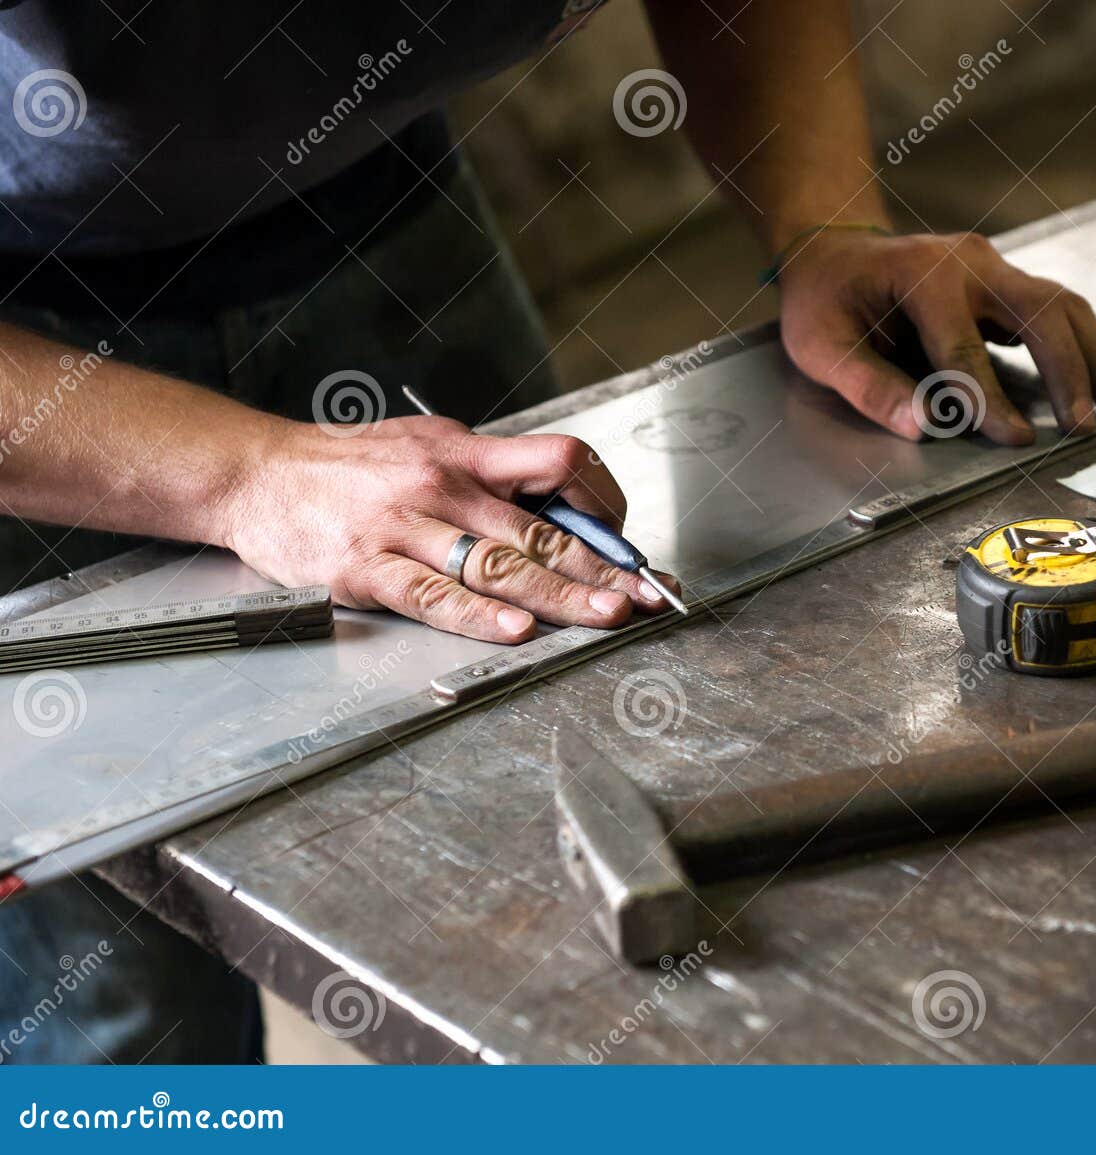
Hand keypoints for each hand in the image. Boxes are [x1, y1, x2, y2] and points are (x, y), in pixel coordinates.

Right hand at [223, 416, 678, 642]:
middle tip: (646, 594)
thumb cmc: (349, 464)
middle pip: (540, 527)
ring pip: (498, 564)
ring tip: (606, 615)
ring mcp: (403, 527)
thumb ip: (489, 473)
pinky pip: (432, 595)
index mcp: (465, 453)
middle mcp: (442, 486)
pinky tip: (516, 631)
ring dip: (559, 595)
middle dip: (601, 566)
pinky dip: (477, 616)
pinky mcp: (365, 568)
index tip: (625, 540)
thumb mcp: (428, 444)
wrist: (255, 472)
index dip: (602, 500)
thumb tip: (560, 505)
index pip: (558, 462)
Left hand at [776, 228, 1095, 443]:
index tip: (1017, 440)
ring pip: (1062, 304)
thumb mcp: (821, 346)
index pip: (962, 346)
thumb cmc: (824, 300)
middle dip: (1068, 372)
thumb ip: (870, 386)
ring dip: (1095, 357)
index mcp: (921, 276)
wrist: (833, 250)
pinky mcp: (1005, 280)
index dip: (990, 399)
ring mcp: (993, 266)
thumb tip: (924, 427)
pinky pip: (1057, 309)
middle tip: (1087, 426)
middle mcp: (968, 263)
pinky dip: (1087, 345)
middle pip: (1039, 310)